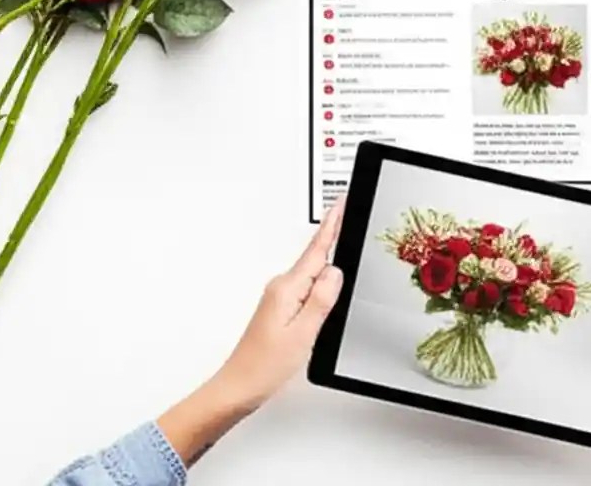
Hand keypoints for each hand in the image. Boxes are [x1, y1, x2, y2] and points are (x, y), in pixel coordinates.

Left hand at [157, 201, 345, 466]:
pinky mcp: (280, 309)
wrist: (237, 387)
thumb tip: (336, 271)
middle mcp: (281, 288)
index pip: (316, 250)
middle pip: (316, 258)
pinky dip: (321, 286)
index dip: (331, 225)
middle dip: (335, 240)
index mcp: (287, 289)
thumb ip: (322, 299)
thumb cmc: (264, 366)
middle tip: (353, 218)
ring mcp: (279, 298)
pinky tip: (329, 291)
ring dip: (329, 266)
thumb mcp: (303, 333)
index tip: (341, 203)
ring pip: (313, 275)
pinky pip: (306, 289)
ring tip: (346, 259)